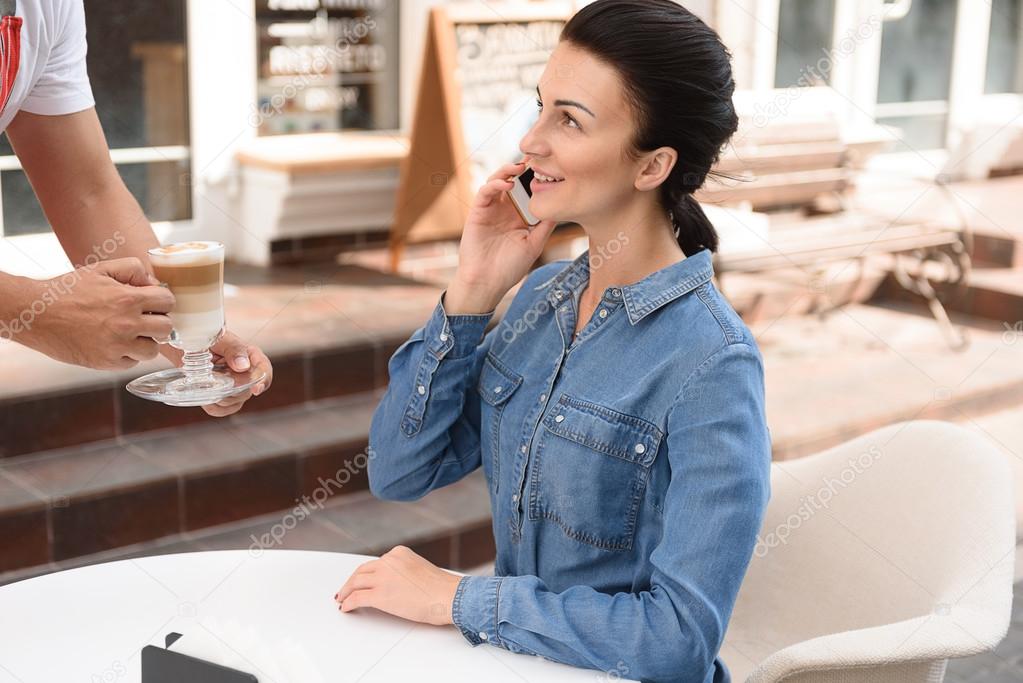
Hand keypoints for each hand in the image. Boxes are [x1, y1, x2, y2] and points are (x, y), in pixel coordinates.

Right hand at [14, 257, 173, 369]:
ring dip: (146, 342)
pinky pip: (132, 362)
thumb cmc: (66, 291)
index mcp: (128, 299)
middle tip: (145, 319)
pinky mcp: (106, 363)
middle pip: (167, 328)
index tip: (153, 303)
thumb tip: (153, 282)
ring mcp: (117, 346)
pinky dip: (127, 355)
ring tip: (130, 333)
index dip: (162, 300)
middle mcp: (127, 324)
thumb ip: (132, 269)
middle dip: (158, 321)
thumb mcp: (100, 269)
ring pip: (153, 350)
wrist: (36, 314)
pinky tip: (114, 344)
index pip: (168, 301)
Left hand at [159, 330, 273, 416]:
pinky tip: (206, 398)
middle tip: (214, 379)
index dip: (262, 381)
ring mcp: (235, 387)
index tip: (255, 389)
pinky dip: (213, 407)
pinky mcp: (223, 396)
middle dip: (231, 389)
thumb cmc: (206, 336)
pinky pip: (222, 409)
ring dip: (220, 397)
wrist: (188, 343)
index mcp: (251, 356)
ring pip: (235, 402)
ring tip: (206, 384)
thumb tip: (243, 366)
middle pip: (247, 391)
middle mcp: (247, 373)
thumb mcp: (220, 338)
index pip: (264, 371)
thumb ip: (234, 349)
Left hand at [335, 545, 462, 625]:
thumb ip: (403, 572)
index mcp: (399, 553)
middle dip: (351, 582)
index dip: (364, 573)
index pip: (375, 563)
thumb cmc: (441, 588)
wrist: (448, 596)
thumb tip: (394, 585)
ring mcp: (383, 577)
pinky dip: (348, 603)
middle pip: (361, 571)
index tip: (360, 580)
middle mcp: (388, 561)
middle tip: (345, 590)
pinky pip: (357, 598)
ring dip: (346, 592)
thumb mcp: (420, 570)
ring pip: (355, 583)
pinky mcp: (379, 595)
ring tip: (342, 599)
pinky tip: (346, 608)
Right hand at [446, 159, 558, 313]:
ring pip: (498, 180)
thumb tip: (563, 206)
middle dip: (524, 167)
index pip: (528, 190)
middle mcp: (505, 209)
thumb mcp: (535, 244)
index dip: (537, 177)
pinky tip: (507, 183)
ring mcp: (491, 209)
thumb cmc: (509, 267)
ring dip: (508, 170)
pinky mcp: (478, 212)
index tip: (550, 166)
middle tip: (536, 157)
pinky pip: (485, 192)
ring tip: (521, 167)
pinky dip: (495, 184)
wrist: (487, 282)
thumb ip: (546, 225)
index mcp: (520, 215)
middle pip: (514, 180)